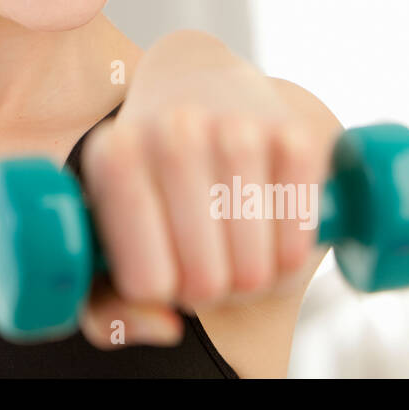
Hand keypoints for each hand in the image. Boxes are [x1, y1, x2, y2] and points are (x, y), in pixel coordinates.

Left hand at [77, 104, 331, 348]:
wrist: (198, 83)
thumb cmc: (148, 181)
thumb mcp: (106, 234)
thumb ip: (107, 307)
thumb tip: (166, 326)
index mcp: (113, 157)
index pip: (146, 280)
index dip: (163, 292)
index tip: (164, 268)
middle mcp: (172, 130)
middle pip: (204, 280)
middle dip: (211, 291)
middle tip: (208, 264)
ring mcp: (236, 125)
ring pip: (256, 264)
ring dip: (255, 278)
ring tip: (238, 253)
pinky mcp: (293, 129)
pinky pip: (302, 231)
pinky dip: (294, 250)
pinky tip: (274, 234)